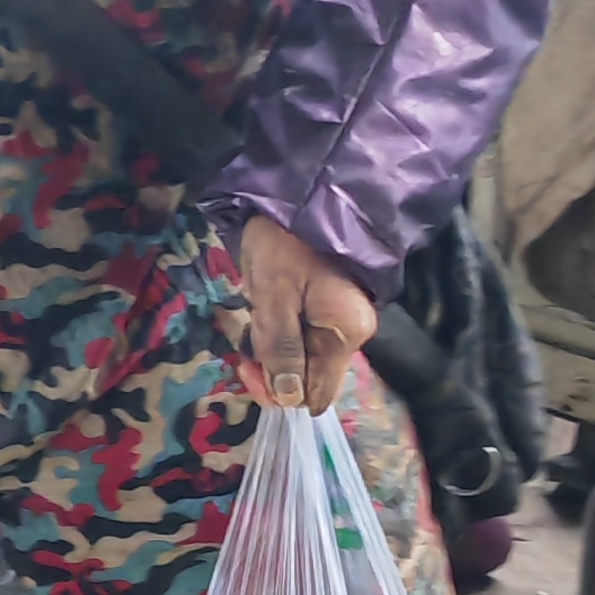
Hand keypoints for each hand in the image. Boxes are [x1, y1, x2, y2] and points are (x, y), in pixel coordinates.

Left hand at [227, 211, 379, 414]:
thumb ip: (280, 349)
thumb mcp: (273, 297)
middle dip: (271, 368)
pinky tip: (266, 312)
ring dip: (272, 348)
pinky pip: (302, 338)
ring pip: (302, 359)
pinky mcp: (328, 310)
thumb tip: (287, 399)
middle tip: (243, 345)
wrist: (297, 195)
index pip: (316, 394)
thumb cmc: (283, 243)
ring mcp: (341, 322)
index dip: (279, 392)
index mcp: (346, 333)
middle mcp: (352, 334)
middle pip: (309, 378)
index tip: (247, 367)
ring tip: (255, 317)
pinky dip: (279, 332)